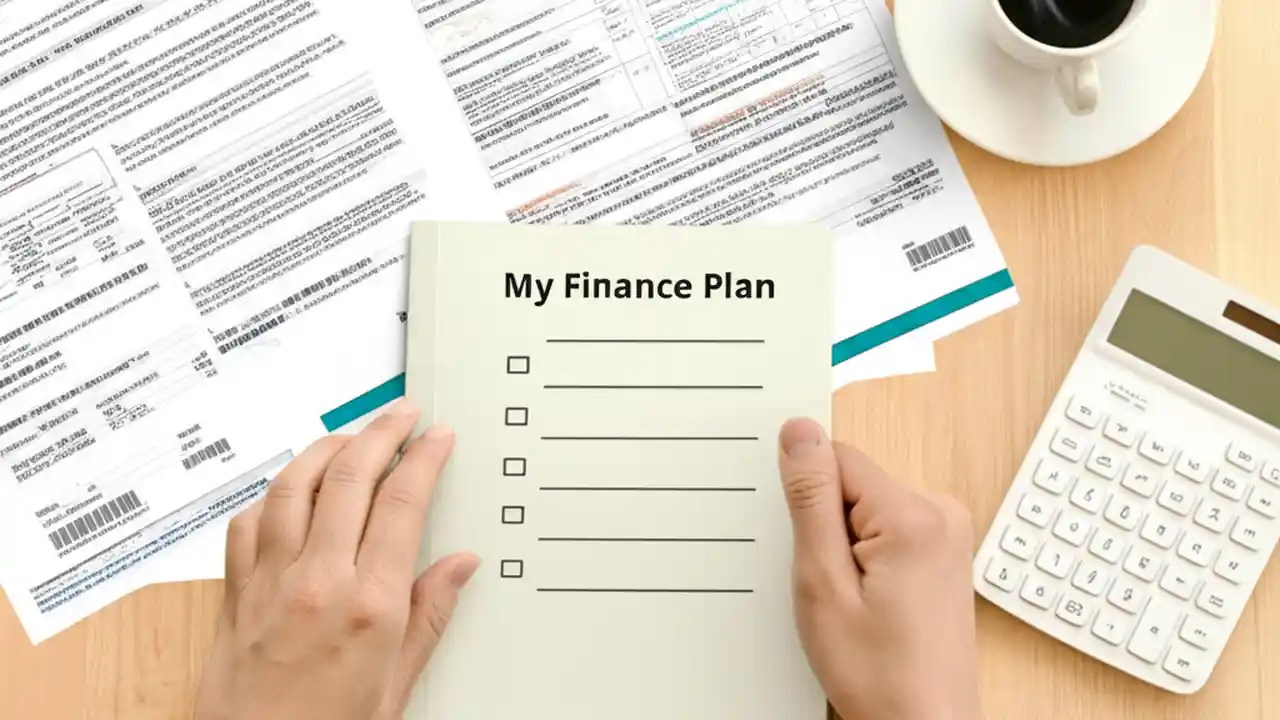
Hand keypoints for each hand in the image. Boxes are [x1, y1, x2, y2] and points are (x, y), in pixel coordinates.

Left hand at [194, 400, 479, 719]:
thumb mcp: (397, 685)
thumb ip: (429, 617)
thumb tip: (460, 567)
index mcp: (370, 604)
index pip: (403, 502)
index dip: (424, 457)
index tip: (437, 437)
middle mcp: (318, 581)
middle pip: (350, 475)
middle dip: (381, 431)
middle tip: (401, 414)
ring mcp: (271, 580)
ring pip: (293, 484)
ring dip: (326, 447)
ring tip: (351, 435)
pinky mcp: (237, 591)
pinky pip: (248, 520)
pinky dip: (272, 494)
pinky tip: (289, 490)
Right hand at [778, 418, 981, 719]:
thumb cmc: (878, 674)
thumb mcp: (822, 584)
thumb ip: (811, 500)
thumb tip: (800, 432)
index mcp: (914, 515)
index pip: (836, 458)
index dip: (809, 503)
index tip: (813, 552)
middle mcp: (943, 513)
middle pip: (855, 482)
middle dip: (829, 526)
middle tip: (834, 586)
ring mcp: (949, 532)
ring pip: (868, 506)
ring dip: (848, 545)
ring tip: (856, 600)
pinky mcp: (945, 550)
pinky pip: (888, 527)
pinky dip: (868, 557)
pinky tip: (871, 600)